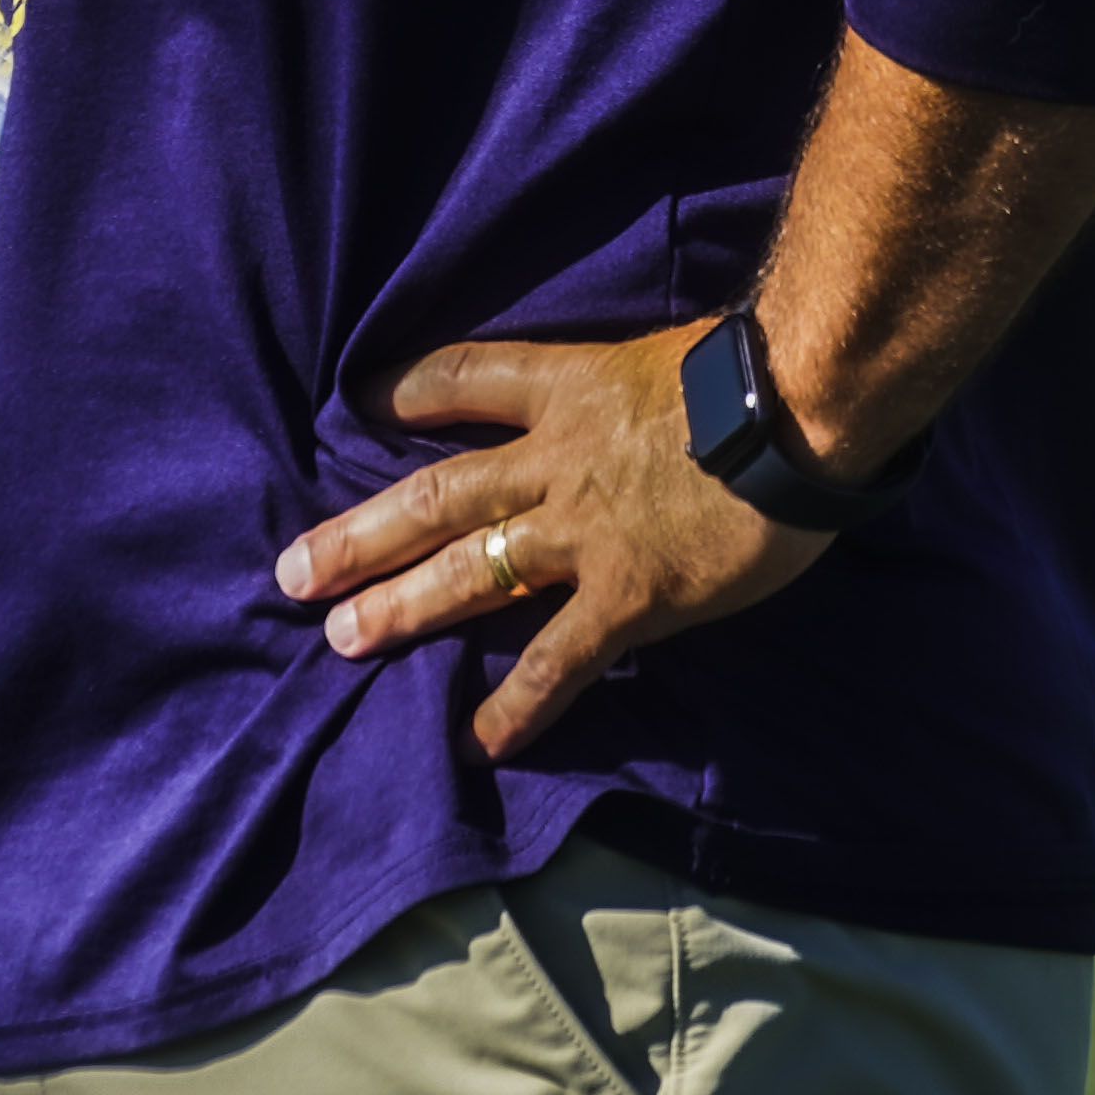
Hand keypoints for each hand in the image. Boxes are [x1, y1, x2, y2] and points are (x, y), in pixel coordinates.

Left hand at [273, 328, 828, 761]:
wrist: (801, 406)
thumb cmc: (759, 368)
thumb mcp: (673, 354)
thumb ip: (639, 388)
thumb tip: (650, 406)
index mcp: (568, 385)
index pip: (466, 379)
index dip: (409, 391)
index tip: (362, 403)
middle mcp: (554, 459)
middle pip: (436, 495)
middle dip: (362, 534)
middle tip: (293, 572)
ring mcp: (582, 531)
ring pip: (470, 568)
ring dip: (402, 604)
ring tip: (341, 639)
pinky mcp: (625, 594)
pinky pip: (557, 658)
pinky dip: (517, 703)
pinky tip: (480, 740)